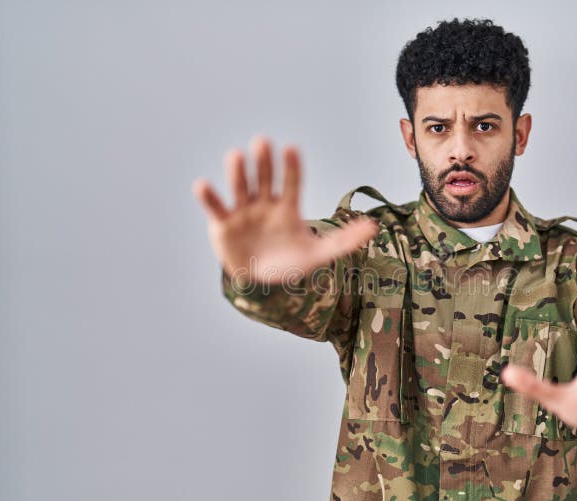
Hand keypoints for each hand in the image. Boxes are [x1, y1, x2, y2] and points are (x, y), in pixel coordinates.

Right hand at [192, 137, 378, 285]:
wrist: (261, 283)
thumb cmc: (290, 263)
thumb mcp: (318, 254)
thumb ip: (344, 241)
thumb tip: (373, 228)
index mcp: (287, 206)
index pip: (292, 182)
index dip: (291, 168)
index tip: (291, 149)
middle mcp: (264, 203)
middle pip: (265, 178)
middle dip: (264, 161)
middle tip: (262, 142)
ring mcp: (243, 211)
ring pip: (241, 187)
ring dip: (238, 172)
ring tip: (236, 155)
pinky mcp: (223, 224)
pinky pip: (215, 207)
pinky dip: (209, 197)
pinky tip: (203, 185)